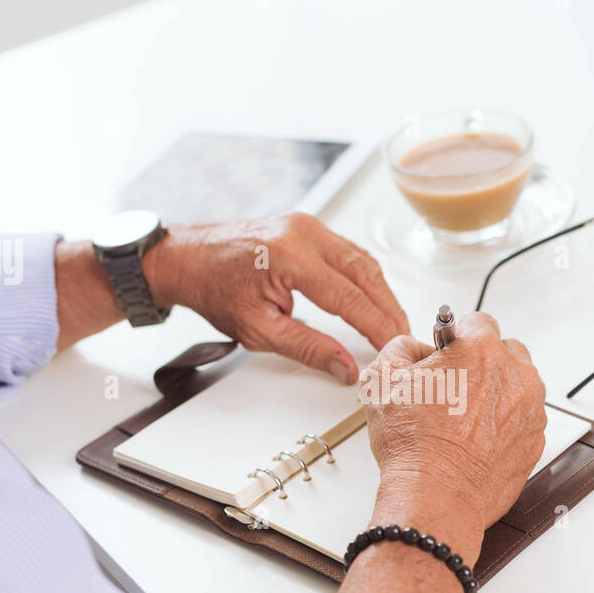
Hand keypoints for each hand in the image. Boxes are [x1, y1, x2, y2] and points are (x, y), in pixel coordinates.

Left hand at [145, 213, 408, 382]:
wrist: (190, 260)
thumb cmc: (215, 289)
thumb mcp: (259, 330)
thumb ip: (308, 348)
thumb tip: (345, 367)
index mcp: (289, 256)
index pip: (349, 297)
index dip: (377, 325)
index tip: (394, 346)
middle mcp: (302, 233)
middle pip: (365, 272)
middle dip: (388, 308)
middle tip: (403, 338)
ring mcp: (307, 225)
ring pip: (362, 260)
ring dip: (381, 292)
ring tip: (393, 323)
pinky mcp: (308, 227)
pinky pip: (349, 252)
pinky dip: (366, 278)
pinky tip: (374, 299)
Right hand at [360, 312, 546, 563]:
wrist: (436, 496)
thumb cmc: (413, 444)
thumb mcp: (381, 380)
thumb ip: (400, 347)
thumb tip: (414, 348)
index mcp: (481, 350)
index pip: (478, 321)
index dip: (456, 338)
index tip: (447, 354)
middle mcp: (515, 375)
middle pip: (506, 351)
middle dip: (483, 362)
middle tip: (454, 387)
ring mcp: (530, 409)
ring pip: (519, 386)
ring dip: (498, 392)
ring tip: (465, 417)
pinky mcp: (535, 440)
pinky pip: (524, 420)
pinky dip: (506, 424)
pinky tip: (477, 439)